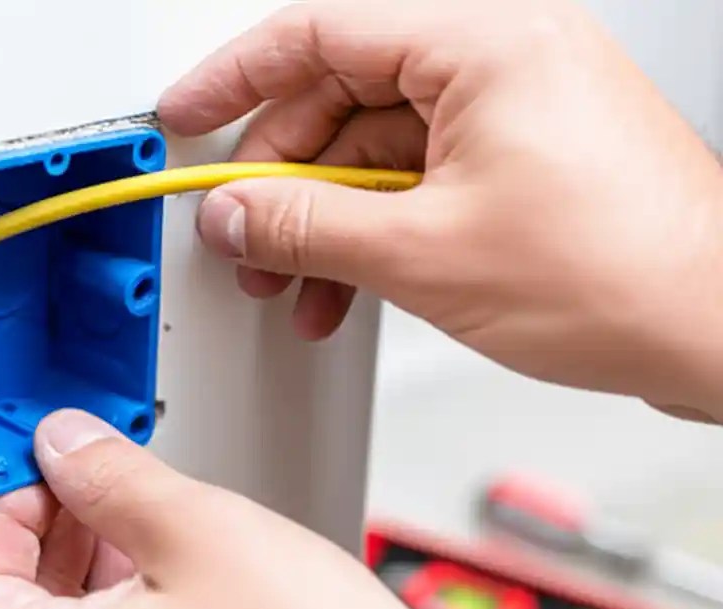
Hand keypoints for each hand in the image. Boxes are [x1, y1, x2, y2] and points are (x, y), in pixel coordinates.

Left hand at [0, 410, 521, 608]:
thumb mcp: (198, 531)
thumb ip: (110, 479)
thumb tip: (63, 446)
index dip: (0, 519)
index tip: (35, 476)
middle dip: (45, 534)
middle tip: (78, 481)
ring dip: (82, 565)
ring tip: (128, 509)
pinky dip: (119, 604)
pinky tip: (162, 560)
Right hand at [158, 0, 722, 420]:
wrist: (718, 333)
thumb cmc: (623, 276)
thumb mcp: (422, 253)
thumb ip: (302, 225)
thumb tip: (232, 213)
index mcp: (485, 43)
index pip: (320, 31)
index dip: (235, 76)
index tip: (184, 115)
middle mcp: (502, 60)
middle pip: (342, 96)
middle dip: (281, 176)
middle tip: (241, 233)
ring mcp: (514, 111)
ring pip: (375, 148)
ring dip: (324, 219)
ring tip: (292, 280)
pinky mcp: (522, 160)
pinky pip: (417, 177)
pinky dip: (373, 229)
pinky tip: (346, 284)